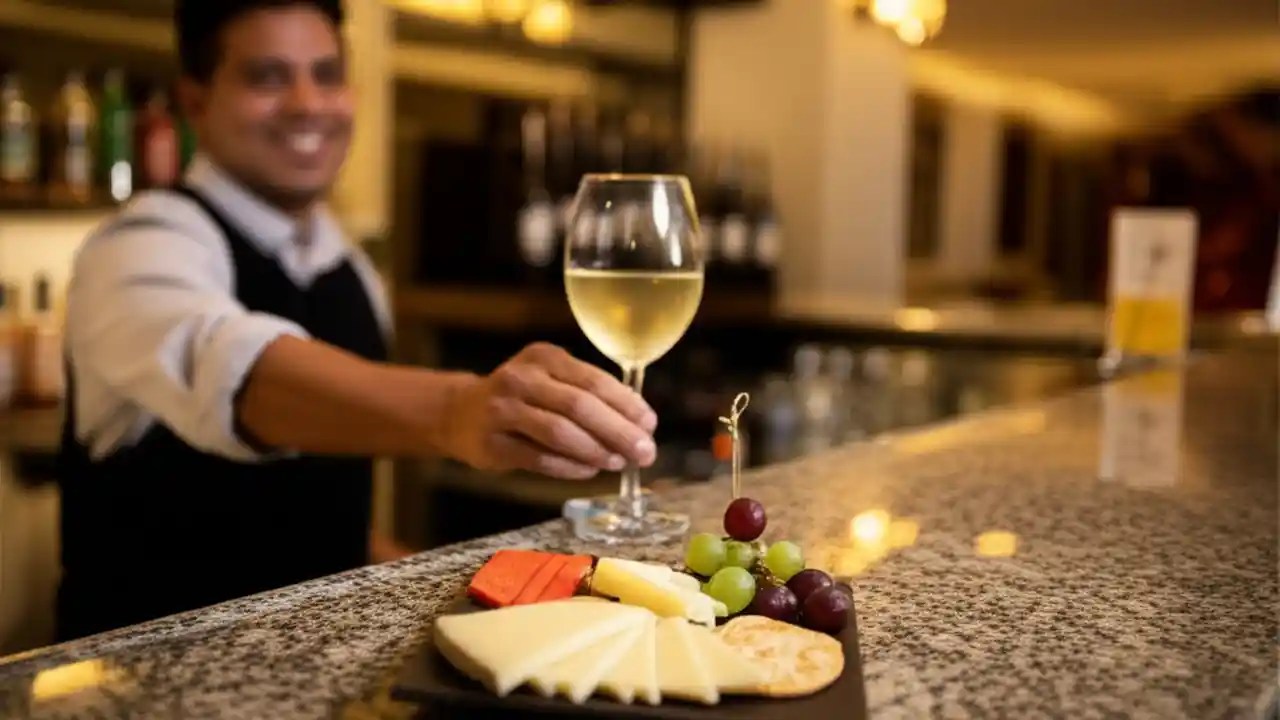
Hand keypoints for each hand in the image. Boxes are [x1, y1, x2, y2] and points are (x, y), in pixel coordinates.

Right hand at [445, 343, 657, 479]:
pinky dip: (570, 467)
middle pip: (579, 406)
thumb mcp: (551, 381)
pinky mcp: (492, 444)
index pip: (593, 380)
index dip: (626, 404)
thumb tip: (639, 424)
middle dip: (618, 431)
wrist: (459, 413)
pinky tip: (589, 471)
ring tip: (618, 463)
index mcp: (544, 357)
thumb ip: (589, 396)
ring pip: (559, 432)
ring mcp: (503, 410)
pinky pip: (540, 458)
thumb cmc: (522, 399)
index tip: (649, 425)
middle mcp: (521, 378)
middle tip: (644, 452)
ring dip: (596, 451)